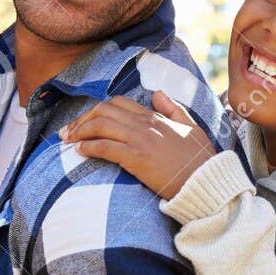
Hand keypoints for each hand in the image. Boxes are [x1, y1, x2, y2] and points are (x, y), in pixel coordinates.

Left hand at [59, 91, 216, 200]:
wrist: (206, 181)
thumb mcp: (192, 127)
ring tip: (69, 140)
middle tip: (69, 131)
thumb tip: (157, 93)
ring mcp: (140, 139)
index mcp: (156, 117)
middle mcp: (145, 124)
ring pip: (100, 126)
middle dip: (82, 119)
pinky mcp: (136, 158)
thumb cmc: (201, 160)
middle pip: (104, 111)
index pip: (119, 103)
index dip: (99, 109)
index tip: (87, 120)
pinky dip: (89, 147)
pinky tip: (80, 151)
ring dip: (80, 131)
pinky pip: (105, 147)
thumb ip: (174, 109)